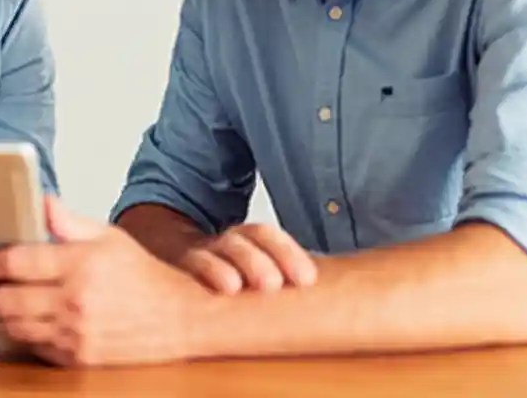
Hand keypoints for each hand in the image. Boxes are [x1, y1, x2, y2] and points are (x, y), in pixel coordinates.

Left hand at [0, 196, 211, 366]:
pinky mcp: (80, 356)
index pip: (15, 262)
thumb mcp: (108, 237)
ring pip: (16, 327)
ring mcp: (77, 331)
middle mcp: (76, 299)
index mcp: (80, 263)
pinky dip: (24, 336)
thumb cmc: (143, 275)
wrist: (181, 317)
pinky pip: (36, 347)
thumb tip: (42, 201)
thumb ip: (69, 222)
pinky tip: (24, 325)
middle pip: (7, 300)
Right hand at [176, 223, 317, 294]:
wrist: (177, 254)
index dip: (286, 255)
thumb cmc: (234, 269)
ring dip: (224, 267)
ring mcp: (200, 255)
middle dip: (257, 260)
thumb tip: (349, 284)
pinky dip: (199, 275)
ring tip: (233, 286)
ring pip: (211, 253)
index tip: (306, 280)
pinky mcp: (179, 270)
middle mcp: (224, 243)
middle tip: (272, 284)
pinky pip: (186, 268)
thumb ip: (292, 271)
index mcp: (248, 239)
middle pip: (241, 242)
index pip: (266, 236)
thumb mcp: (263, 265)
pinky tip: (212, 289)